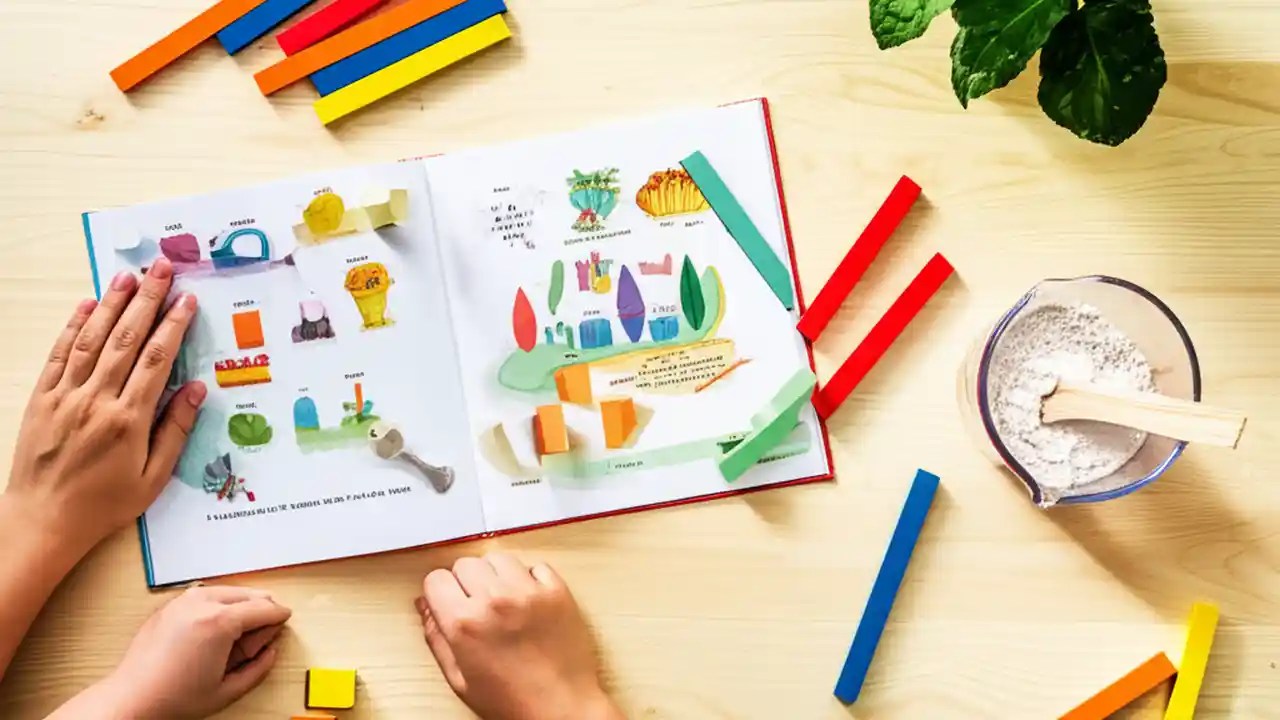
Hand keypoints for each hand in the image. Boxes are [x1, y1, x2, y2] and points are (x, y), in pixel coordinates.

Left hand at [3, 258, 203, 551]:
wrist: (42, 522)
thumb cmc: (103, 506)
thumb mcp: (152, 479)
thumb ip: (174, 431)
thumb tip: (195, 389)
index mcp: (127, 420)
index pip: (156, 359)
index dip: (173, 325)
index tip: (187, 299)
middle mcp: (95, 400)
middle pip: (126, 338)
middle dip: (146, 299)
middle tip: (161, 267)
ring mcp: (65, 397)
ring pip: (91, 339)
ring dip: (111, 304)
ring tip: (127, 275)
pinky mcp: (41, 399)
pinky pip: (58, 355)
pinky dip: (72, 327)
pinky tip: (86, 306)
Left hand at [75, 586, 290, 719]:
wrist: (132, 700)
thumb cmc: (172, 698)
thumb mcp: (227, 690)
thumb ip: (259, 667)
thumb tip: (271, 651)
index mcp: (220, 622)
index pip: (265, 608)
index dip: (279, 617)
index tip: (283, 622)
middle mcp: (201, 603)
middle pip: (250, 594)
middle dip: (261, 611)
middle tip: (255, 640)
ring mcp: (183, 601)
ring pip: (229, 591)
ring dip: (240, 606)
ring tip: (233, 637)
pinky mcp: (171, 605)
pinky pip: (206, 595)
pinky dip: (219, 605)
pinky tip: (214, 630)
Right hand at [416, 554, 622, 719]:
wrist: (561, 710)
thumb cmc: (512, 702)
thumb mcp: (460, 679)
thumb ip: (437, 638)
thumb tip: (425, 607)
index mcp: (464, 624)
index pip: (436, 579)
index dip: (439, 592)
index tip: (448, 600)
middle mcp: (495, 601)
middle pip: (466, 564)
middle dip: (465, 581)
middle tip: (476, 604)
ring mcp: (528, 593)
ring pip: (498, 558)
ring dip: (496, 574)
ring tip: (503, 600)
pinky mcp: (557, 592)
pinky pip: (536, 566)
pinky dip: (530, 578)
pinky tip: (528, 600)